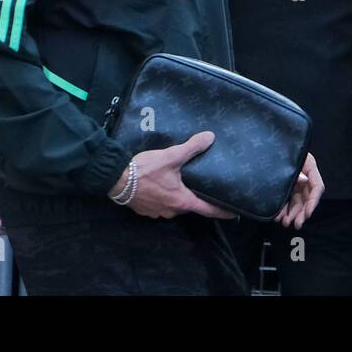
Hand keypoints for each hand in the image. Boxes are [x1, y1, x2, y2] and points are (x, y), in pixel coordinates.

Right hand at [116, 131, 234, 218]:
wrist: (116, 178)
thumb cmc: (146, 170)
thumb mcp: (171, 156)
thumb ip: (191, 147)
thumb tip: (210, 137)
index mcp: (182, 201)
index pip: (208, 210)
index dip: (223, 212)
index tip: (235, 214)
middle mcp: (171, 211)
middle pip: (189, 206)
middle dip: (194, 198)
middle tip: (200, 187)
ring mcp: (157, 213)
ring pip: (173, 206)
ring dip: (176, 197)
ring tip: (177, 184)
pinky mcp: (145, 211)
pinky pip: (159, 205)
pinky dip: (162, 197)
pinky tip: (158, 186)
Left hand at [274, 153, 323, 228]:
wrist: (265, 143)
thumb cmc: (278, 147)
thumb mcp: (288, 157)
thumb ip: (296, 170)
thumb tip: (303, 181)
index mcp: (309, 166)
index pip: (317, 187)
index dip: (313, 202)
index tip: (307, 213)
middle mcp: (304, 176)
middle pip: (307, 198)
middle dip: (301, 213)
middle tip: (296, 224)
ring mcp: (295, 182)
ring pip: (297, 202)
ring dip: (292, 214)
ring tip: (285, 222)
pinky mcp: (285, 187)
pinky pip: (287, 201)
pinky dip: (284, 210)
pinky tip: (279, 217)